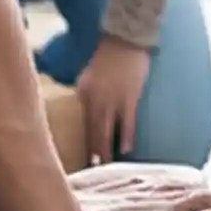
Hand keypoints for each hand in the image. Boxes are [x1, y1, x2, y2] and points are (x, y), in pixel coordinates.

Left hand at [77, 37, 150, 163]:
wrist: (126, 39)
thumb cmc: (108, 57)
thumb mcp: (88, 76)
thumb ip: (87, 96)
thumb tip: (87, 114)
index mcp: (83, 93)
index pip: (81, 124)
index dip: (81, 142)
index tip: (81, 159)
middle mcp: (94, 99)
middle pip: (91, 131)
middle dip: (91, 152)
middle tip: (91, 171)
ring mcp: (112, 99)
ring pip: (107, 130)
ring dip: (106, 149)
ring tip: (106, 167)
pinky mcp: (130, 98)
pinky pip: (127, 122)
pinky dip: (126, 137)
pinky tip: (125, 149)